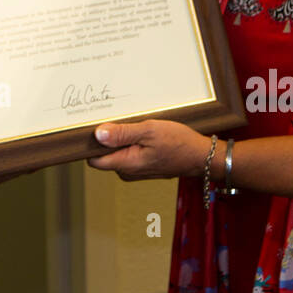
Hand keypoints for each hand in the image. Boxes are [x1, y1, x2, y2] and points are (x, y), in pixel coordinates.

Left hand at [87, 120, 211, 180]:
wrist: (201, 156)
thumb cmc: (179, 143)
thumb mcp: (149, 130)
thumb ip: (122, 133)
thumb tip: (98, 135)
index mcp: (126, 164)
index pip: (93, 159)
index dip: (91, 144)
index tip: (96, 126)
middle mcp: (128, 171)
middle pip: (104, 155)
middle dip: (108, 138)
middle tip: (122, 121)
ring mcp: (135, 171)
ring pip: (117, 153)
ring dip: (122, 139)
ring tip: (137, 126)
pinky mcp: (143, 167)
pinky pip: (128, 154)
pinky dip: (131, 142)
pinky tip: (143, 133)